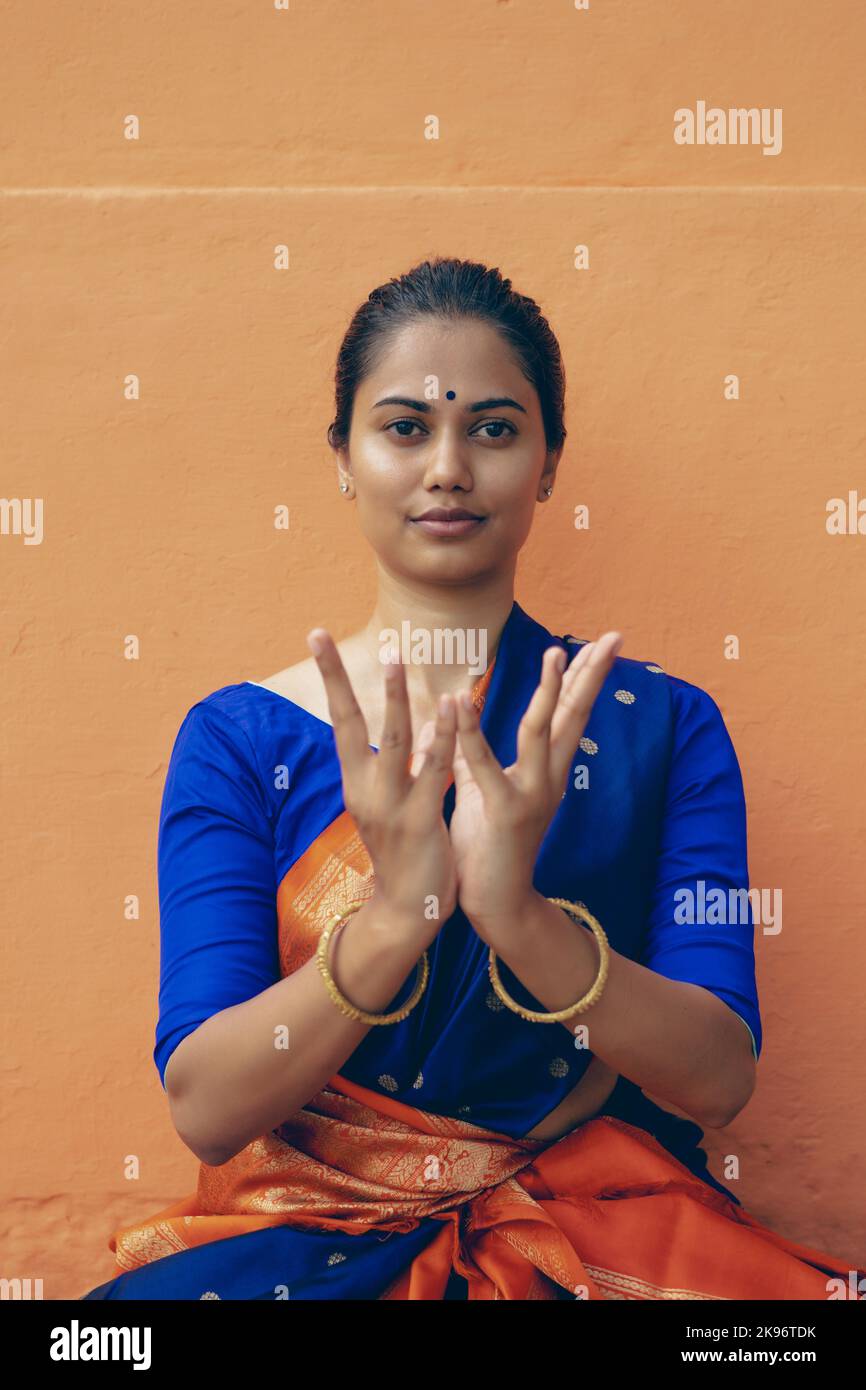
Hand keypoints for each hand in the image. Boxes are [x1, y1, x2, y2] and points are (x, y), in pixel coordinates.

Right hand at [306, 630, 459, 941]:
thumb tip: (428, 725)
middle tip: (319, 634)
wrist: (408, 912)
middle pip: (346, 723)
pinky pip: (434, 771)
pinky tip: (451, 707)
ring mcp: (390, 806)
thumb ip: (416, 762)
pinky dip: (444, 737)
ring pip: (392, 741)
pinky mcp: (420, 822)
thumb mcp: (403, 802)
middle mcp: (364, 789)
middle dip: (335, 677)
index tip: (316, 636)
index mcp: (357, 782)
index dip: (330, 678)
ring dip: (394, 698)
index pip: (339, 720)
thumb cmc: (408, 852)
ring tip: (395, 658)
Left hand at [448, 632, 623, 945]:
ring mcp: (531, 794)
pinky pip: (485, 765)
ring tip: (555, 652)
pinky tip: (459, 702)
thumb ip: (474, 754)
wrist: (495, 904)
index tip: (601, 643)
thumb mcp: (482, 789)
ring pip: (542, 732)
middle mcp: (548, 778)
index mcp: (546, 770)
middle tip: (614, 637)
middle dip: (593, 674)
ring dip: (548, 691)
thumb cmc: (488, 846)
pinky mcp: (503, 812)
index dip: (585, 678)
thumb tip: (459, 716)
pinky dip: (469, 732)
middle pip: (575, 715)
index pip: (571, 714)